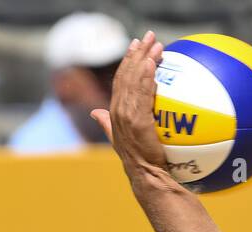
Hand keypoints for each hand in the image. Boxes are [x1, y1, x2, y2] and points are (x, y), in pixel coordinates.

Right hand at [90, 30, 167, 173]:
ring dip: (145, 60)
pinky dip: (147, 78)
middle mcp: (118, 110)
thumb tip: (96, 113)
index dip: (127, 61)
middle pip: (126, 74)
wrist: (145, 175)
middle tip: (149, 36)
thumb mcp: (121, 138)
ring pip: (135, 81)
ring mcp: (127, 115)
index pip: (120, 79)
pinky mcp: (138, 121)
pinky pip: (143, 95)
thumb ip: (107, 123)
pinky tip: (152, 65)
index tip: (136, 45)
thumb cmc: (140, 159)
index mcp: (114, 111)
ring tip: (156, 45)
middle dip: (137, 53)